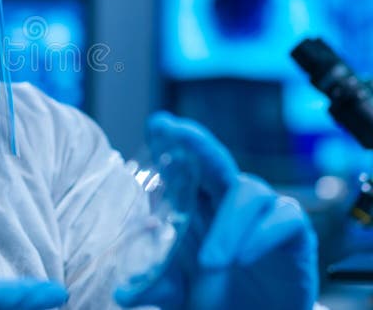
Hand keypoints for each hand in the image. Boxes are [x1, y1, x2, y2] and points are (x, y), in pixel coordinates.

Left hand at [114, 112, 317, 309]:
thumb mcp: (178, 291)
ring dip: (228, 226)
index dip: (170, 141)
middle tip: (176, 131)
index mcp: (194, 203)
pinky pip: (284, 217)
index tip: (157, 124)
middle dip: (196, 143)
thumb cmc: (215, 292)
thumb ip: (154, 286)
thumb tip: (123, 292)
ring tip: (211, 262)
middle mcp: (227, 198)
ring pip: (249, 192)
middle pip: (214, 160)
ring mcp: (261, 211)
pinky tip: (242, 258)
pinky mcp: (293, 230)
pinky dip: (262, 236)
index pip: (181, 165)